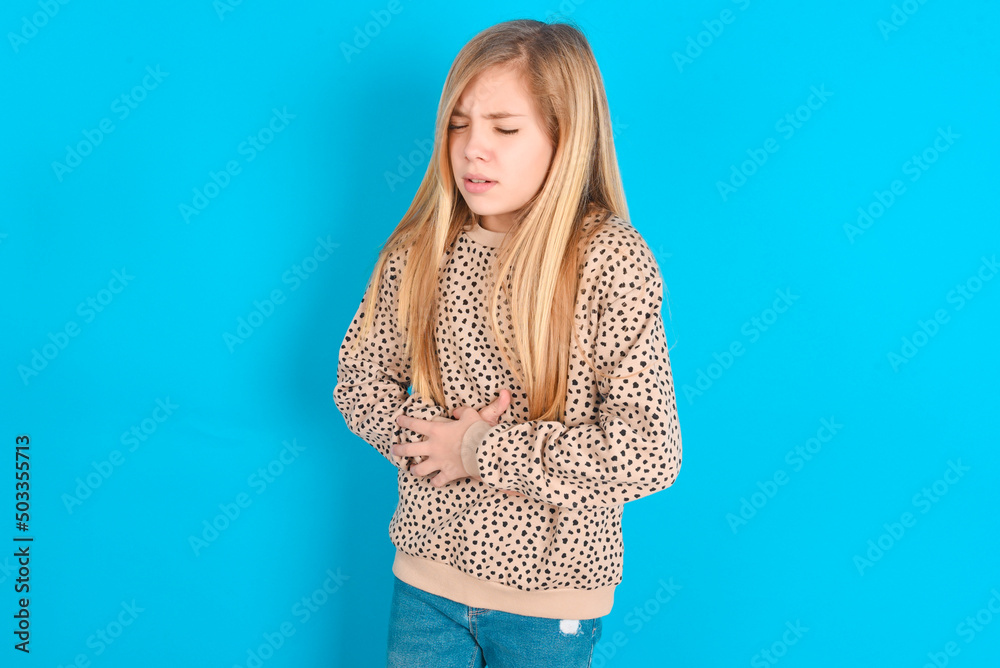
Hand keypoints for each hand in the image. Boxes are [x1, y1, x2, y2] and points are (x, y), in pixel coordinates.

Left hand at [392, 390, 519, 491]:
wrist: (485, 450)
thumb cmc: (477, 430)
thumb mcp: (470, 414)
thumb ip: (461, 411)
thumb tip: (455, 412)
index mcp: (436, 431)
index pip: (414, 424)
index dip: (404, 421)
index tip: (398, 420)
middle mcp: (434, 447)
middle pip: (409, 449)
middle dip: (399, 450)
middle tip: (394, 450)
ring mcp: (439, 462)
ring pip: (419, 469)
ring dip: (414, 469)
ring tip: (411, 469)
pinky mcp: (448, 473)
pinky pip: (438, 481)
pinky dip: (436, 482)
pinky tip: (434, 481)